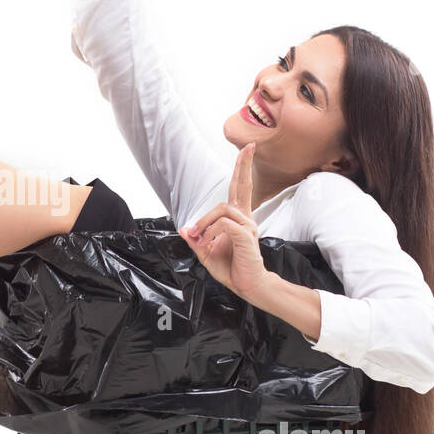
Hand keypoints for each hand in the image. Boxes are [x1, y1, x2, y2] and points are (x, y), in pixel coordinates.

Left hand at [180, 142, 273, 305]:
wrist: (248, 285)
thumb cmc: (231, 268)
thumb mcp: (206, 253)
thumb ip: (196, 240)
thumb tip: (184, 230)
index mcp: (237, 219)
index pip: (240, 189)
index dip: (242, 169)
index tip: (247, 149)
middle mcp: (245, 218)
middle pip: (243, 186)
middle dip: (244, 165)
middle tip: (249, 147)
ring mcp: (248, 226)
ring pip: (221, 210)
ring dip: (205, 222)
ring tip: (201, 239)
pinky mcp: (246, 237)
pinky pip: (224, 225)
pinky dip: (212, 233)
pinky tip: (210, 243)